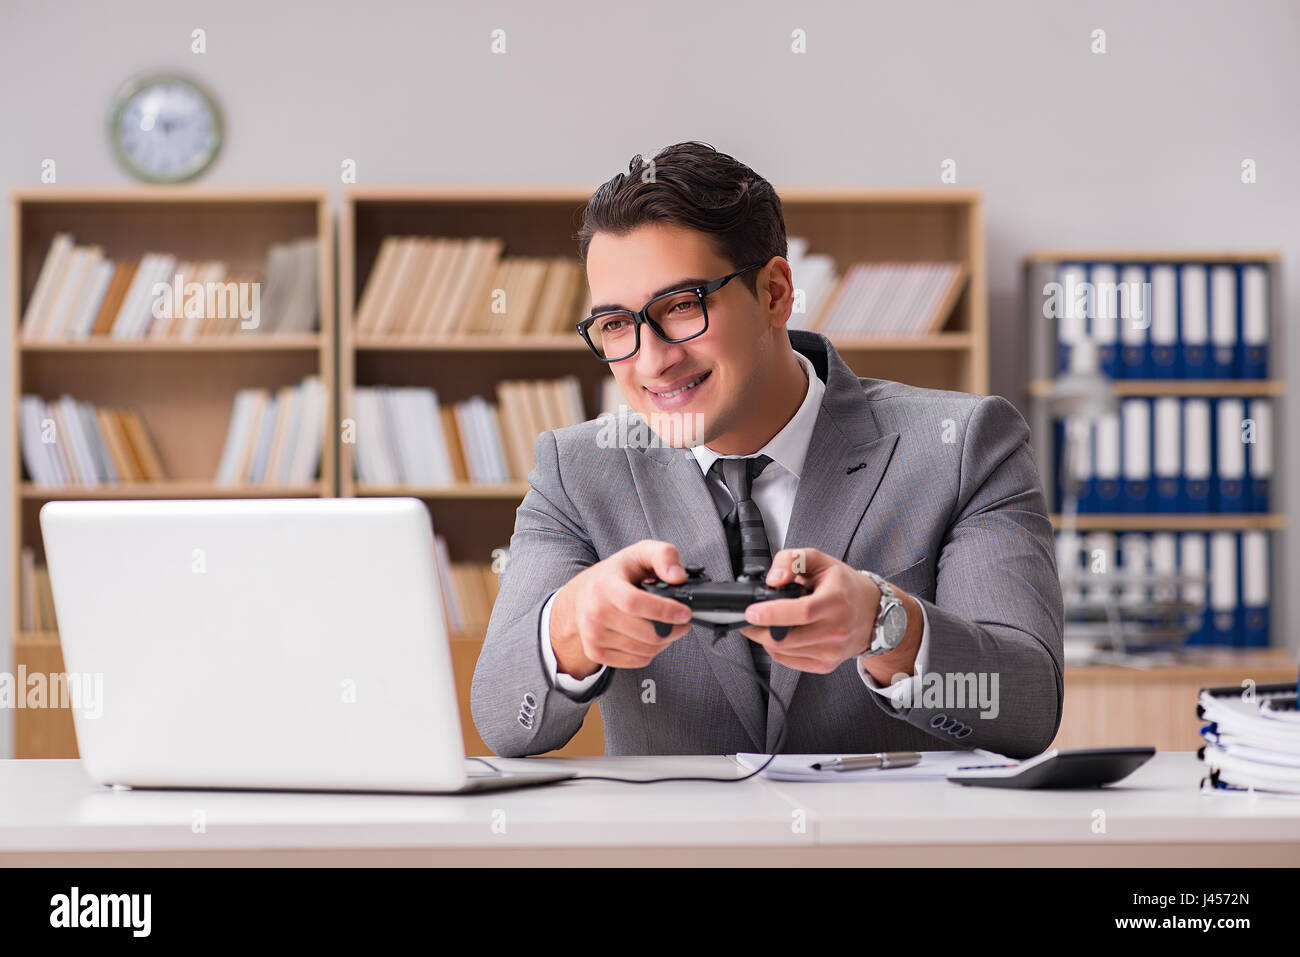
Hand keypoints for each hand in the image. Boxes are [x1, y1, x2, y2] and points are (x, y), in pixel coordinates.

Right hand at [549, 539, 694, 678]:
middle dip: (674, 628)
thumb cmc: (616, 574)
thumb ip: (664, 555)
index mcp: (604, 586)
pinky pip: (637, 661)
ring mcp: (594, 636)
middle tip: (683, 620)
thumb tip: (678, 577)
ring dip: (665, 640)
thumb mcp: (640, 553)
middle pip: (646, 633)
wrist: (584, 594)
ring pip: (645, 650)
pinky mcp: (596, 653)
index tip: (685, 613)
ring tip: (668, 626)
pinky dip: (651, 651)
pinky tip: (651, 636)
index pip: (634, 603)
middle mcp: (595, 613)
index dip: (664, 611)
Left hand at [740, 547, 909, 674]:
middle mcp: (836, 629)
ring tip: (762, 623)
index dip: (772, 614)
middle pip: (786, 638)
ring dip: (764, 639)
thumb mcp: (820, 561)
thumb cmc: (843, 585)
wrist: (872, 612)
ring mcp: (832, 651)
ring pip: (783, 652)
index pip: (801, 612)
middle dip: (757, 630)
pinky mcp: (826, 665)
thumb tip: (773, 579)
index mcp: (836, 600)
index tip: (751, 612)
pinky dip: (776, 649)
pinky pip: (788, 661)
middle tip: (747, 618)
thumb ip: (792, 560)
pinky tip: (778, 634)